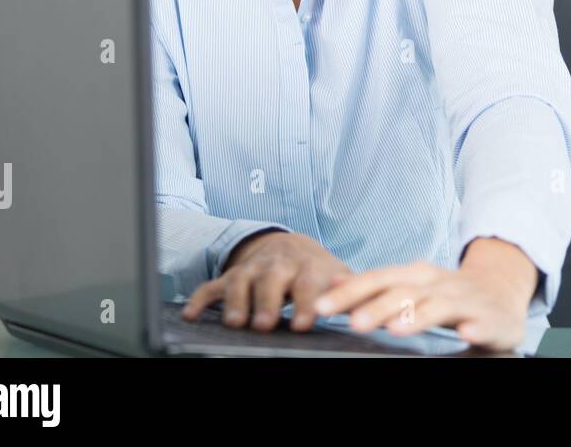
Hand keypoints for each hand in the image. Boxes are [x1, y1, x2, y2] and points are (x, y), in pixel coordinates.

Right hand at [181, 230, 352, 331]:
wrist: (294, 246)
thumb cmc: (319, 271)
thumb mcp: (339, 276)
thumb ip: (353, 293)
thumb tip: (380, 313)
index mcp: (307, 267)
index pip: (308, 283)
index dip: (306, 302)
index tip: (305, 322)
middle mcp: (278, 266)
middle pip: (271, 279)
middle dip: (267, 301)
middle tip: (264, 324)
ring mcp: (252, 270)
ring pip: (240, 280)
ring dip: (237, 301)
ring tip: (236, 323)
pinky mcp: (231, 276)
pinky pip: (211, 286)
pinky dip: (200, 299)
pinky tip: (190, 315)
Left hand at [313, 237, 537, 351]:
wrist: (502, 291)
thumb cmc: (450, 292)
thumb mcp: (411, 282)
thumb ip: (374, 284)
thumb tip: (332, 280)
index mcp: (417, 275)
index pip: (379, 279)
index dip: (351, 291)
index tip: (321, 306)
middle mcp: (439, 284)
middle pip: (405, 290)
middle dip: (379, 305)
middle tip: (354, 322)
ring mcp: (465, 300)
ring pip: (440, 306)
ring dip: (419, 316)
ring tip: (397, 328)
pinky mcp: (490, 318)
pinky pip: (482, 323)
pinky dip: (474, 327)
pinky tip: (466, 333)